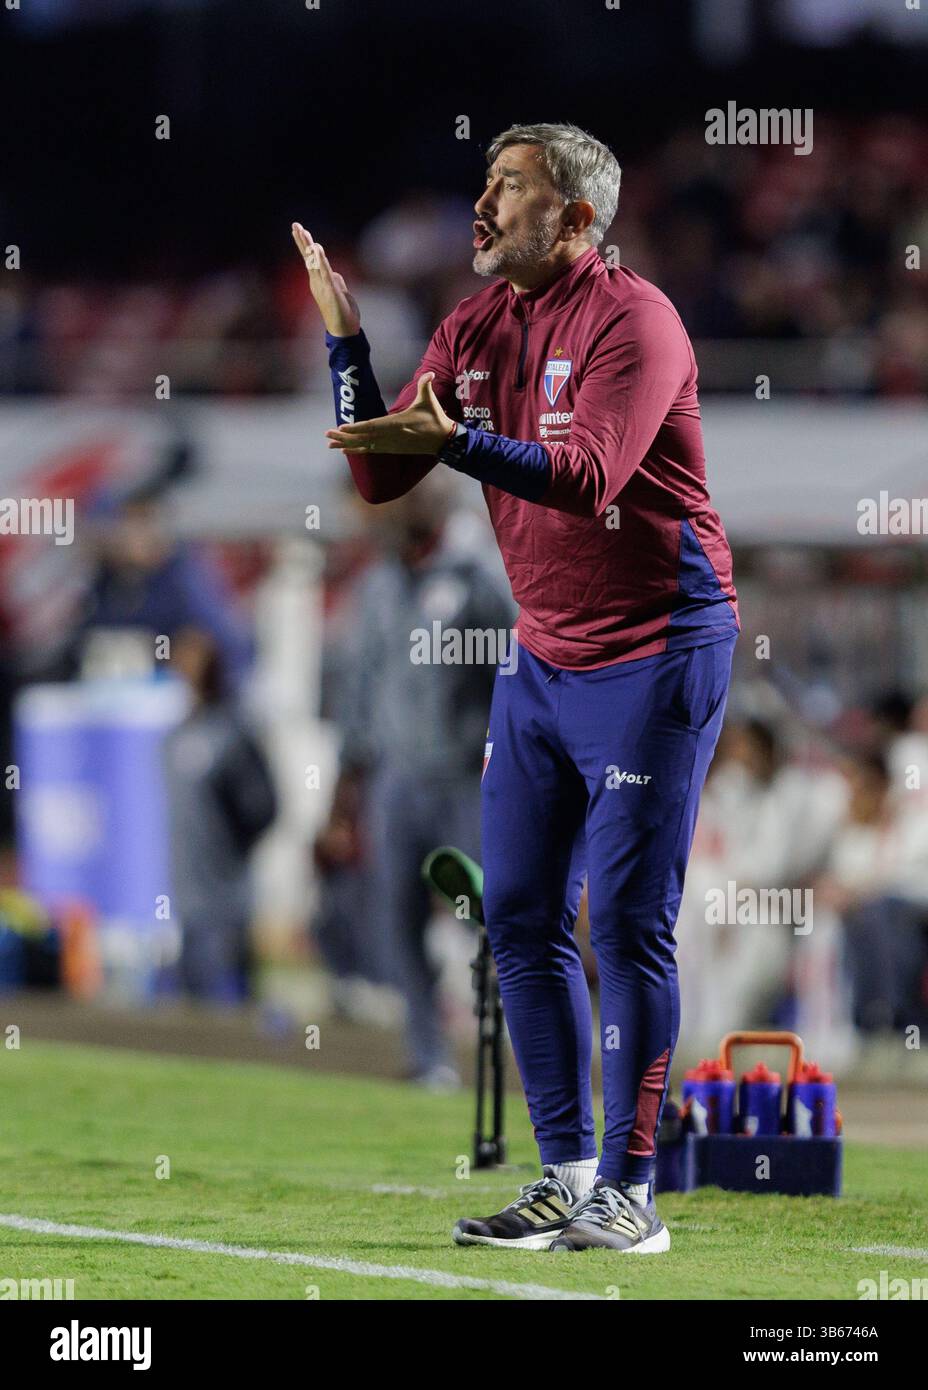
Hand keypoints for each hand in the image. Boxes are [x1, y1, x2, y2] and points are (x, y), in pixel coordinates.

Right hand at [291, 222, 360, 337]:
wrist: (344, 333)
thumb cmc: (343, 316)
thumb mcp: (340, 294)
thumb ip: (337, 282)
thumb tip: (335, 273)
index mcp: (319, 282)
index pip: (311, 260)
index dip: (305, 245)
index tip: (299, 230)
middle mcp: (318, 283)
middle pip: (308, 258)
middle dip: (302, 241)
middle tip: (295, 225)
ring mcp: (323, 287)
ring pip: (314, 262)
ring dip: (308, 246)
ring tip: (303, 231)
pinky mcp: (330, 291)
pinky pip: (325, 272)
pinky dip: (321, 259)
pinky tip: (317, 248)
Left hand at [325, 372, 454, 454]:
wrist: (443, 441)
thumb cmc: (434, 419)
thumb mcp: (429, 401)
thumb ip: (425, 384)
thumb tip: (429, 373)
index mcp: (396, 424)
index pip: (372, 426)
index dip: (355, 428)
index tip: (341, 427)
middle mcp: (390, 437)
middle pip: (363, 438)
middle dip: (344, 437)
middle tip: (327, 435)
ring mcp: (390, 445)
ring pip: (364, 446)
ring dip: (346, 444)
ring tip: (330, 444)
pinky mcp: (391, 450)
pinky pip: (370, 451)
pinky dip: (357, 450)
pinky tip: (345, 450)